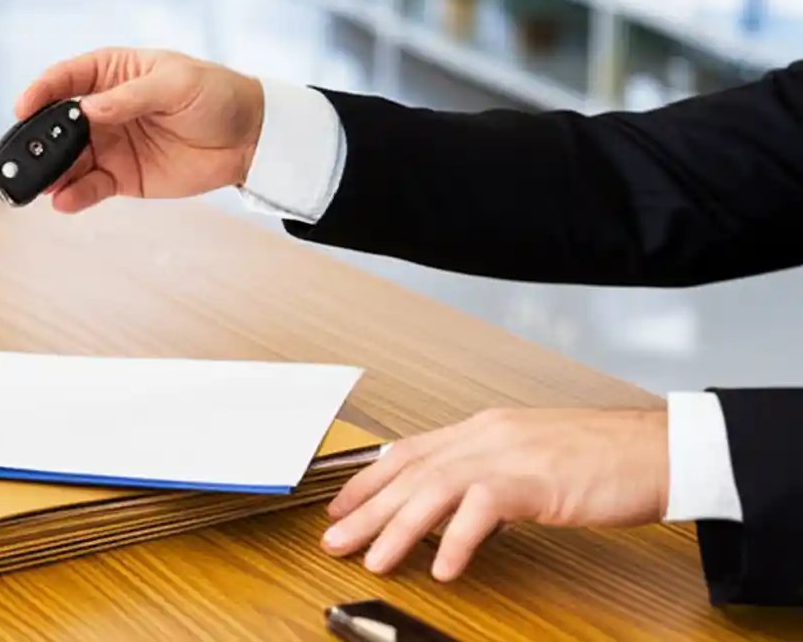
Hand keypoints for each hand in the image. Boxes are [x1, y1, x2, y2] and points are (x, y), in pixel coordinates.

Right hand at [15, 47, 263, 212]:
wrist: (250, 138)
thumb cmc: (216, 95)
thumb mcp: (176, 84)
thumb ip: (131, 96)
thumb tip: (89, 108)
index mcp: (112, 72)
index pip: (66, 78)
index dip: (41, 91)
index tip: (23, 108)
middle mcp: (103, 108)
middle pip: (58, 123)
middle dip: (39, 139)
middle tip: (23, 156)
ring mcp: (110, 145)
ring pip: (69, 159)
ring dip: (51, 173)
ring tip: (38, 186)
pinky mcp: (122, 177)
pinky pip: (91, 186)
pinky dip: (75, 195)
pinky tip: (64, 201)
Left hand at [322, 408, 668, 580]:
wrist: (661, 450)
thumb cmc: (605, 459)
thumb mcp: (532, 462)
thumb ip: (491, 479)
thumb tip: (458, 513)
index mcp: (484, 428)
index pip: (408, 451)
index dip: (368, 480)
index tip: (340, 507)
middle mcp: (487, 435)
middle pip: (410, 472)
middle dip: (366, 510)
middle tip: (335, 541)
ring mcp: (510, 454)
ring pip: (433, 489)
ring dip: (397, 529)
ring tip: (374, 561)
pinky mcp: (537, 480)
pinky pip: (482, 509)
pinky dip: (457, 540)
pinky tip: (443, 568)